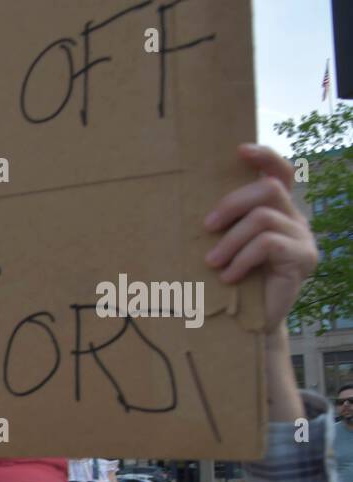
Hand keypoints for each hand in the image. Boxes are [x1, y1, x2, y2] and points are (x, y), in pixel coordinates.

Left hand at [204, 144, 318, 336]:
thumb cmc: (231, 283)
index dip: (264, 157)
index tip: (238, 151)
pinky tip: (229, 277)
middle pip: (269, 189)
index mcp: (276, 212)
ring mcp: (302, 239)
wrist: (250, 323)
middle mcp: (295, 219)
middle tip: (207, 225)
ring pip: (265, 218)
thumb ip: (222, 225)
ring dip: (231, 239)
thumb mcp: (224, 247)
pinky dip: (242, 258)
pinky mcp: (303, 259)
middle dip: (233, 202)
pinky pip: (268, 244)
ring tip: (212, 262)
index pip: (280, 172)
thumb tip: (185, 206)